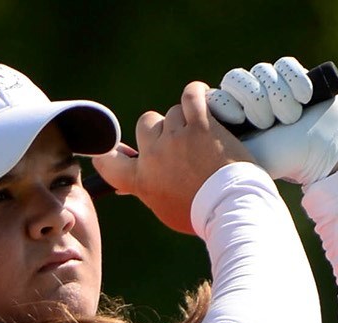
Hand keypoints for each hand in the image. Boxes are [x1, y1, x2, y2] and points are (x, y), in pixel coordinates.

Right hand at [91, 81, 254, 234]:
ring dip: (186, 118)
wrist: (229, 208)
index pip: (108, 161)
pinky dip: (196, 92)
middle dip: (161, 129)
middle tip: (181, 144)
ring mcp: (176, 138)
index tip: (115, 149)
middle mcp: (153, 156)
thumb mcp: (164, 208)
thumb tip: (122, 188)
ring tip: (203, 134)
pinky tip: (202, 94)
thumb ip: (144, 189)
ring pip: (173, 113)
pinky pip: (191, 96)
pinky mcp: (201, 126)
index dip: (108, 151)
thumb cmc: (200, 214)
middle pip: (146, 124)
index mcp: (141, 179)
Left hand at [207, 56, 337, 184]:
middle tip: (267, 123)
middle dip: (254, 100)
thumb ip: (219, 142)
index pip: (218, 93)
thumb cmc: (283, 160)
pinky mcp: (296, 75)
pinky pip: (286, 65)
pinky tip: (304, 100)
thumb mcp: (246, 155)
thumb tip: (196, 129)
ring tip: (290, 119)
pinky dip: (295, 81)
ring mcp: (273, 84)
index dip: (226, 101)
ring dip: (277, 96)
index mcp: (235, 113)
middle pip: (236, 77)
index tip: (237, 118)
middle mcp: (252, 96)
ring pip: (262, 71)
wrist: (323, 156)